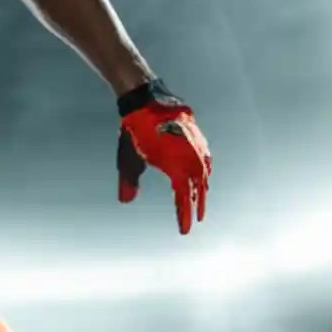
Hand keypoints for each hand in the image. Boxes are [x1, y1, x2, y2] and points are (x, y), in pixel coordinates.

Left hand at [116, 80, 211, 234]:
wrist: (147, 100)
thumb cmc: (136, 132)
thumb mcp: (128, 159)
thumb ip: (129, 181)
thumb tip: (126, 201)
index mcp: (176, 166)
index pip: (183, 197)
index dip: (183, 215)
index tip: (184, 230)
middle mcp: (191, 157)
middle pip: (198, 188)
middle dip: (196, 205)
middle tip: (194, 220)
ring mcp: (197, 146)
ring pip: (204, 174)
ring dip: (202, 190)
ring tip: (200, 202)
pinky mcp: (198, 137)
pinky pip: (205, 159)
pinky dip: (204, 171)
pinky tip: (203, 176)